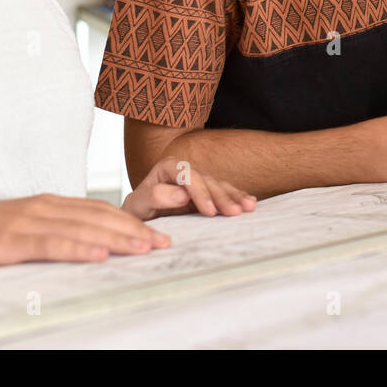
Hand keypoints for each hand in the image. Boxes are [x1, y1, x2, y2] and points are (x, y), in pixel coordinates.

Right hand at [0, 194, 170, 268]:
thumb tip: (81, 243)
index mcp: (46, 204)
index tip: (156, 234)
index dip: (130, 222)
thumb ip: (48, 231)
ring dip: (117, 239)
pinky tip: (99, 254)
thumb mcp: (16, 229)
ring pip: (83, 228)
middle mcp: (41, 207)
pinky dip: (79, 248)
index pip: (98, 211)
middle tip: (164, 243)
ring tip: (145, 248)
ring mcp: (25, 221)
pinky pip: (51, 244)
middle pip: (98, 217)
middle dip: (135, 230)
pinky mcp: (8, 240)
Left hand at [121, 157, 256, 219]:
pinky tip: (249, 203)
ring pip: (219, 185)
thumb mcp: (138, 205)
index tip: (209, 211)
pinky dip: (237, 197)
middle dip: (221, 197)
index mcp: (168, 168)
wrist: (140, 219)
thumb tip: (181, 194)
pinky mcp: (207, 192)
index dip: (200, 192)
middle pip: (207, 180)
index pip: (187, 174)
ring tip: (248, 208)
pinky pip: (225, 192)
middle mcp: (185, 170)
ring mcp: (198, 180)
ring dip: (234, 197)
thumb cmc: (136, 212)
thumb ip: (155, 197)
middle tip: (234, 213)